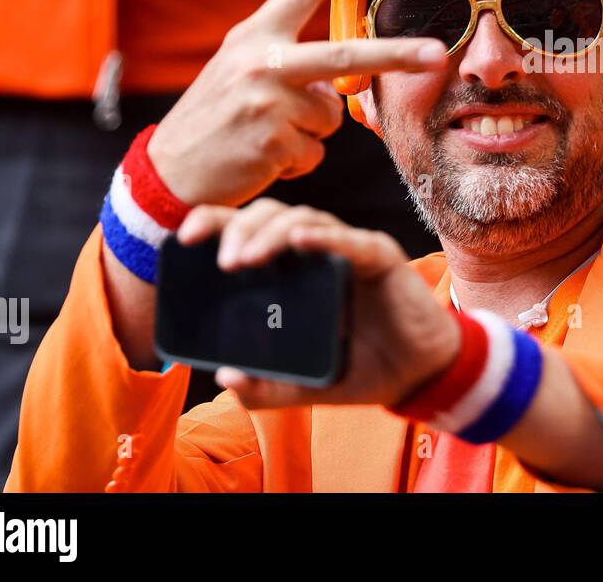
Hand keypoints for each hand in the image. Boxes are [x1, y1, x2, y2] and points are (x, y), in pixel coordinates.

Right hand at [147, 0, 446, 206]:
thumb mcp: (239, 71)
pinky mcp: (272, 141)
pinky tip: (261, 158)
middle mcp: (262, 61)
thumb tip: (341, 86)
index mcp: (255, 36)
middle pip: (346, 57)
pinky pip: (315, 153)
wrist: (168, 170)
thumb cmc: (215, 118)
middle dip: (398, 55)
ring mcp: (268, 101)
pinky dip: (297, 162)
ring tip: (266, 135)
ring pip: (330, 118)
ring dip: (309, 134)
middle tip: (438, 54)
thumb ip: (289, 62)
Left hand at [178, 200, 460, 408]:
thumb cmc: (362, 368)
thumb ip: (265, 387)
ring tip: (248, 259)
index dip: (217, 223)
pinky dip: (324, 238)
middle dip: (239, 228)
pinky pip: (350, 241)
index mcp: (292, 270)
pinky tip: (302, 243)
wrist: (418, 376)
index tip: (185, 237)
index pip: (249, 230)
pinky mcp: (380, 256)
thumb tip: (226, 377)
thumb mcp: (302, 385)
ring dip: (271, 234)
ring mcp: (349, 248)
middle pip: (271, 214)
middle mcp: (317, 250)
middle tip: (224, 262)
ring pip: (305, 219)